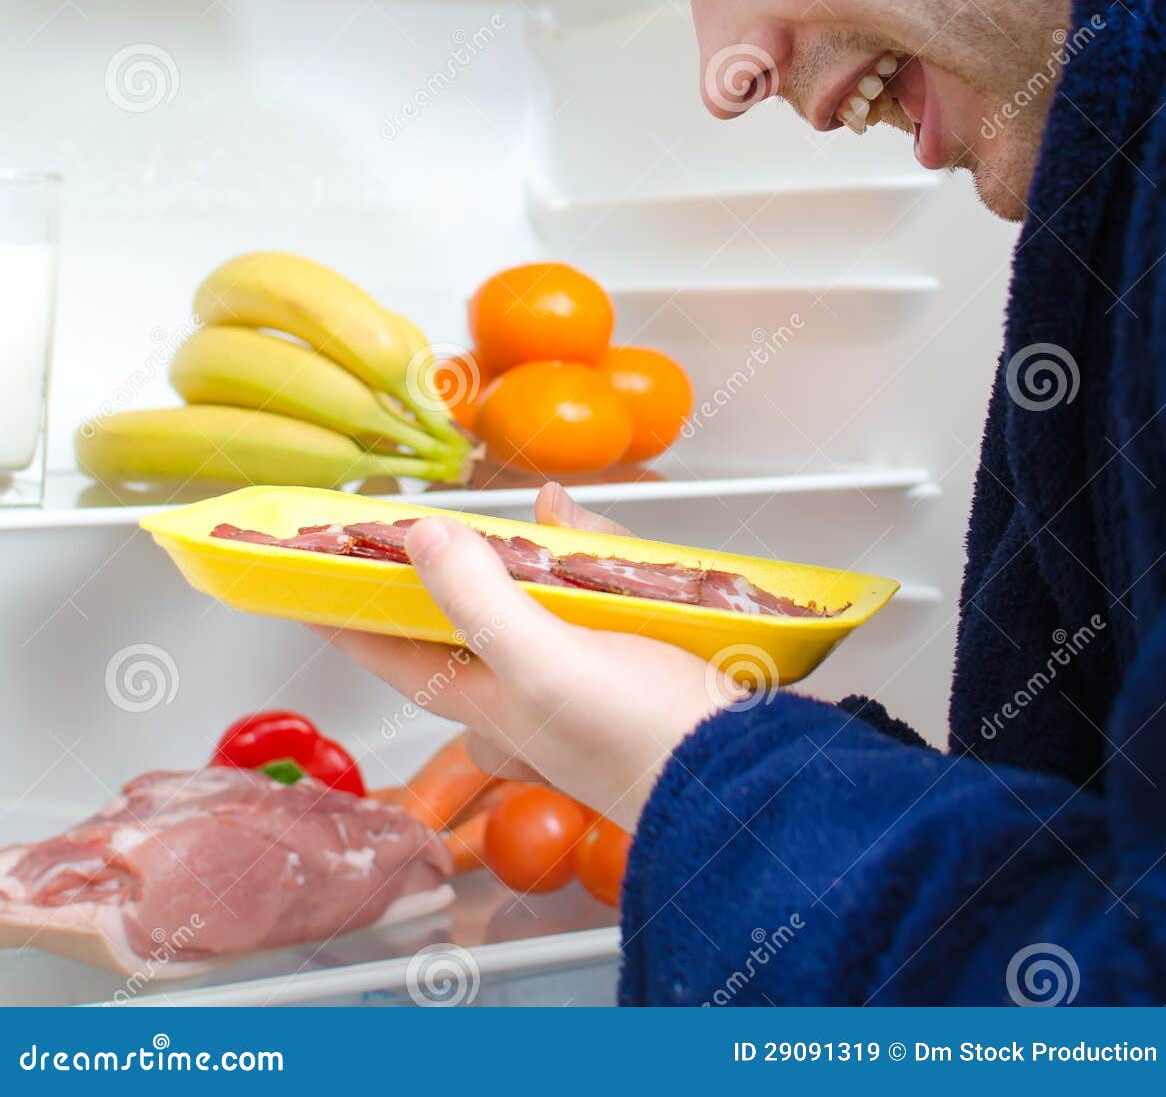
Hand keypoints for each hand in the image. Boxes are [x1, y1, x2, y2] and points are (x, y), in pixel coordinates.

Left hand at [317, 483, 737, 830]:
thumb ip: (480, 599)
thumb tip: (421, 537)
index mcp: (481, 701)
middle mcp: (516, 693)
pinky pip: (584, 598)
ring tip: (533, 516)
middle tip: (425, 517)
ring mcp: (569, 680)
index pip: (387, 649)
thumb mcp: (543, 662)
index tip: (302, 572)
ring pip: (525, 598)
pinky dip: (583, 559)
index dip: (342, 609)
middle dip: (447, 561)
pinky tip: (584, 529)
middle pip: (459, 614)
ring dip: (525, 552)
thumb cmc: (636, 737)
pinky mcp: (621, 664)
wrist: (735, 777)